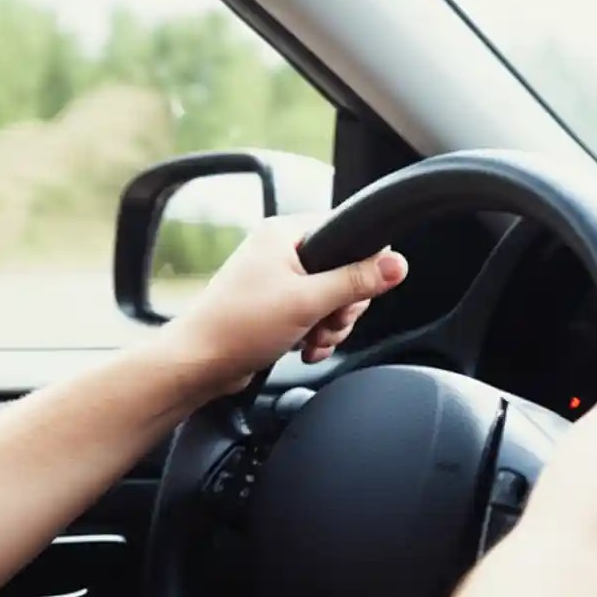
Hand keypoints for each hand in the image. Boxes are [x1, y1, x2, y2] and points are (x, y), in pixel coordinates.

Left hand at [163, 215, 407, 394]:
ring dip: (330, 326)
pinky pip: (313, 315)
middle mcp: (279, 251)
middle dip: (343, 306)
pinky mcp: (274, 306)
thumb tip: (397, 263)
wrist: (199, 364)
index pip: (345, 233)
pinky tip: (304, 349)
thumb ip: (356, 281)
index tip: (357, 293)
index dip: (360, 266)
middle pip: (343, 271)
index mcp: (284, 233)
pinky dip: (315, 334)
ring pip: (330, 298)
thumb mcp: (308, 301)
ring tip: (313, 340)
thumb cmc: (238, 326)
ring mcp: (276, 279)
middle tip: (329, 322)